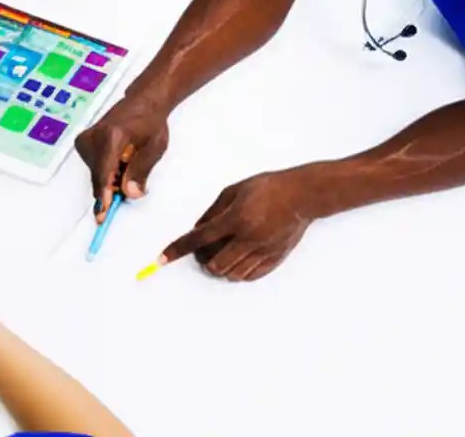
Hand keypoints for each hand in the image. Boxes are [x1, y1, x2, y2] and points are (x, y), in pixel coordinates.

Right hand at [74, 93, 170, 221]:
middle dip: (114, 185)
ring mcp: (86, 139)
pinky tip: (119, 158)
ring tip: (127, 159)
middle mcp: (94, 136)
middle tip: (131, 174)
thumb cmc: (150, 122)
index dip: (104, 195)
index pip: (104, 172)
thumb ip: (141, 171)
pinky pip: (94, 167)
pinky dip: (107, 170)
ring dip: (112, 176)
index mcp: (113, 136)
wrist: (142, 102)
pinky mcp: (82, 142)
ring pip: (96, 174)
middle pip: (99, 176)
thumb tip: (130, 193)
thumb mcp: (154, 148)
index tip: (103, 212)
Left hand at [159, 165, 329, 281]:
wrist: (302, 195)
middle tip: (205, 248)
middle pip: (214, 263)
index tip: (162, 259)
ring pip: (231, 274)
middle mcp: (249, 238)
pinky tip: (240, 257)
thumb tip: (197, 231)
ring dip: (221, 266)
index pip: (198, 239)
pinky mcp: (275, 258)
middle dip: (203, 259)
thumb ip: (213, 212)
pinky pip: (249, 276)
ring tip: (225, 250)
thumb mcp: (234, 190)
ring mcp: (263, 251)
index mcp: (236, 218)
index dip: (177, 250)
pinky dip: (239, 271)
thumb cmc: (268, 188)